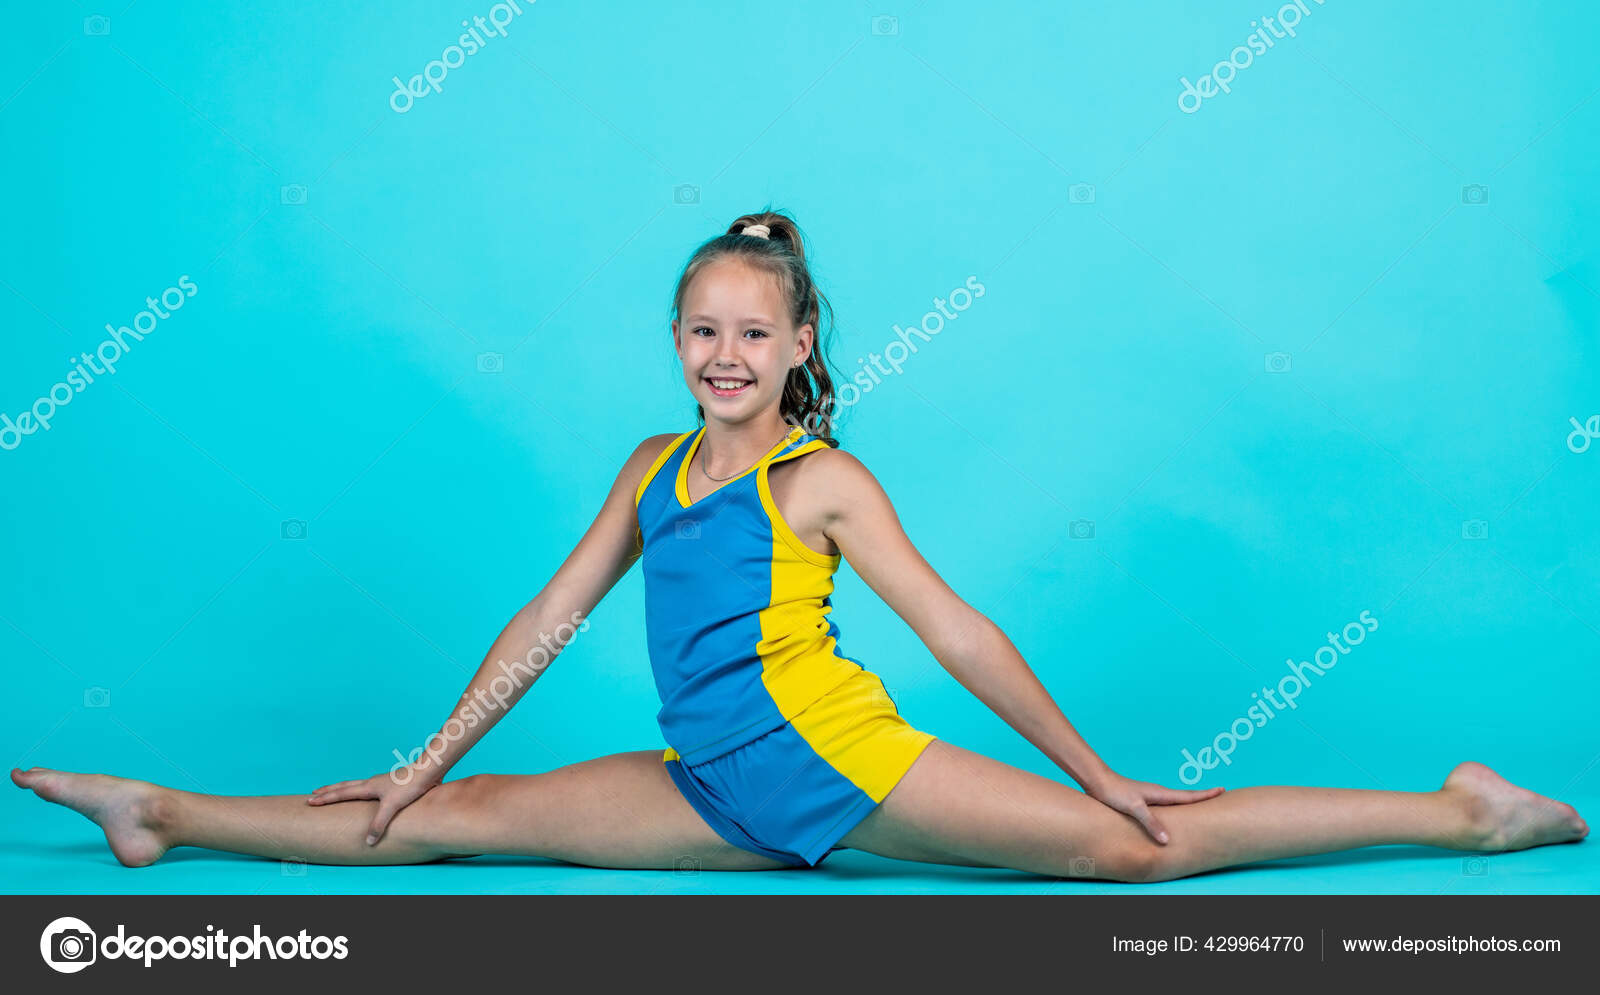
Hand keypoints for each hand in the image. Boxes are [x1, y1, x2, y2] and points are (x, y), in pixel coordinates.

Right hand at [307, 762, 445, 845]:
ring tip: (336, 791)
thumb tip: (368, 841)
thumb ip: (379, 824)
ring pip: (356, 785)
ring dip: (343, 789)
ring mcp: (382, 782)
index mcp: (369, 787)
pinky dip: (359, 791)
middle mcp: (372, 783)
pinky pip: (369, 788)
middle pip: (345, 786)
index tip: (310, 801)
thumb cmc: (410, 785)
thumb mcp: (392, 806)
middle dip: (329, 791)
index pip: (341, 793)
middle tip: (313, 793)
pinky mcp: (392, 785)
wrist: (429, 770)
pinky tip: (367, 795)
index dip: (325, 798)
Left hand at [1084, 771, 1223, 844]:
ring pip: (1174, 801)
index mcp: (1161, 793)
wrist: (1097, 781)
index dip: (1206, 794)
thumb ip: (1151, 823)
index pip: (1189, 795)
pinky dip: (1173, 808)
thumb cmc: (1115, 792)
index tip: (1223, 789)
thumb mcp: (1134, 808)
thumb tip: (1167, 840)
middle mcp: (1158, 793)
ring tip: (1199, 807)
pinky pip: (1163, 806)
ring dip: (1188, 803)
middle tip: (1219, 797)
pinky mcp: (1140, 800)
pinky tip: (1168, 815)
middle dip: (1202, 798)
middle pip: (1185, 797)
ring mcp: (1149, 796)